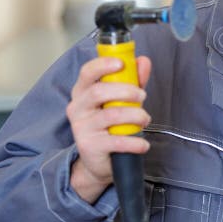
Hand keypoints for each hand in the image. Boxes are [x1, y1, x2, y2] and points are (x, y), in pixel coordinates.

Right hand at [66, 56, 152, 203]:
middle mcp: (77, 108)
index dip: (102, 65)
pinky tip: (143, 144)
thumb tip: (143, 61)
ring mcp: (82, 128)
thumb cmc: (111, 124)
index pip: (86, 73)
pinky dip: (136, 142)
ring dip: (136, 115)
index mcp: (82, 92)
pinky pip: (118, 141)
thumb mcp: (123, 99)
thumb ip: (133, 80)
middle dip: (127, 91)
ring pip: (112, 115)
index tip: (121, 63)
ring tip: (145, 119)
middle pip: (99, 92)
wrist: (99, 161)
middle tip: (143, 96)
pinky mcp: (90, 147)